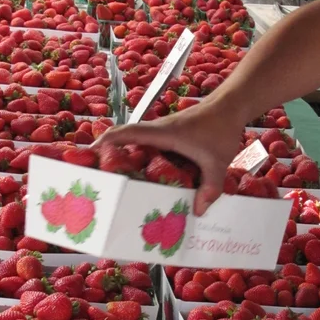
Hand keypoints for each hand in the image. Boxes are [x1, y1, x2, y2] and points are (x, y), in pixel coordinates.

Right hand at [93, 99, 244, 216]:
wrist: (231, 106)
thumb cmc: (221, 128)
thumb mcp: (218, 162)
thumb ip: (210, 188)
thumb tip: (197, 212)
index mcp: (162, 133)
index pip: (126, 133)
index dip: (105, 142)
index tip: (88, 156)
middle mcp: (157, 130)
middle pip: (124, 138)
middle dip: (108, 154)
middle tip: (97, 175)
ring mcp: (162, 132)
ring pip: (135, 142)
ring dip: (123, 156)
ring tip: (114, 180)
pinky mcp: (169, 135)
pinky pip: (148, 145)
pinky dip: (140, 157)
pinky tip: (143, 176)